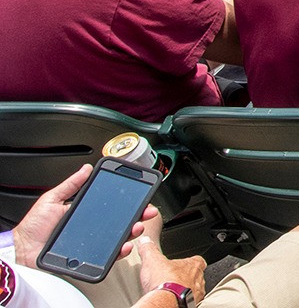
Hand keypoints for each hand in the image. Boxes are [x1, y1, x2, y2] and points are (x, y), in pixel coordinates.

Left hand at [13, 164, 160, 270]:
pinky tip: (124, 246)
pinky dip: (121, 252)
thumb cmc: (33, 227)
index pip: (111, 206)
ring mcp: (93, 243)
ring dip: (133, 232)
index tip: (140, 194)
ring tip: (136, 227)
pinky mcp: (90, 258)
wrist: (23, 251)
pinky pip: (110, 256)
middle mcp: (92, 228)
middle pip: (121, 221)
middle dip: (138, 215)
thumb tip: (85, 168)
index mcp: (86, 213)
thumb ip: (70, 185)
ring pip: (120, 238)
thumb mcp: (51, 199)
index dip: (128, 201)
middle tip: (146, 211)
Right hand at [135, 235, 206, 301]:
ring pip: (195, 289)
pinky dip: (183, 300)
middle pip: (197, 276)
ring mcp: (197, 294)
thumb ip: (149, 249)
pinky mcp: (192, 305)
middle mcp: (198, 280)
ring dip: (186, 289)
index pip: (198, 260)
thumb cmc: (164, 281)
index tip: (184, 263)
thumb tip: (145, 241)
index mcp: (193, 266)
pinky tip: (174, 300)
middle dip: (187, 277)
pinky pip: (191, 301)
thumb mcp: (152, 260)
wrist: (166, 302)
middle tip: (175, 279)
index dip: (191, 261)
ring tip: (174, 291)